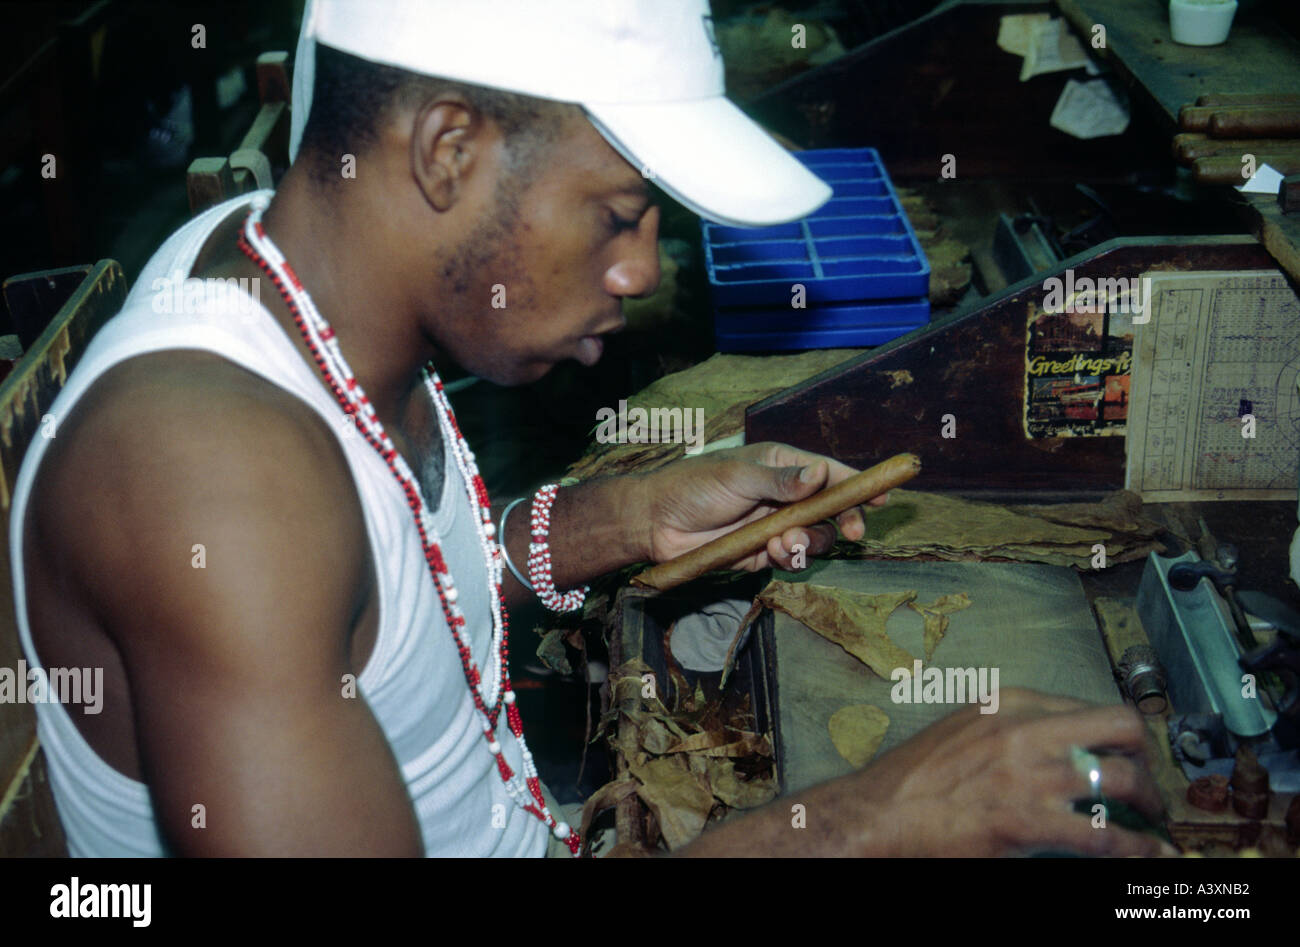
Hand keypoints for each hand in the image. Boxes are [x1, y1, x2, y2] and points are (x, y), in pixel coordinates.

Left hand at [640, 441, 886, 571]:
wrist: (656, 522)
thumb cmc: (693, 486)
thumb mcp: (738, 476)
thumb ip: (780, 480)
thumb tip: (820, 474)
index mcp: (782, 465)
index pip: (829, 473)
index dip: (858, 485)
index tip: (882, 498)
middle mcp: (784, 495)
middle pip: (831, 509)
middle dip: (844, 521)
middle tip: (852, 532)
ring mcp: (774, 524)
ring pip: (814, 538)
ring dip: (809, 542)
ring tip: (786, 543)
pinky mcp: (762, 552)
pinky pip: (790, 558)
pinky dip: (790, 558)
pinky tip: (776, 553)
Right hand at [849, 689, 1173, 856]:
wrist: (878, 815)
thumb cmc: (912, 781)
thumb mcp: (963, 731)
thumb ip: (1009, 731)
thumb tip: (1052, 751)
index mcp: (1011, 704)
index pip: (1089, 706)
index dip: (1118, 736)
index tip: (1126, 758)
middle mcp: (1027, 729)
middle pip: (1121, 725)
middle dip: (1147, 756)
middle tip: (1147, 788)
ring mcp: (1030, 773)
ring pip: (1125, 777)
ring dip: (1150, 804)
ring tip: (1151, 825)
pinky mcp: (1029, 820)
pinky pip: (1106, 834)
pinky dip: (1139, 849)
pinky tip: (1151, 856)